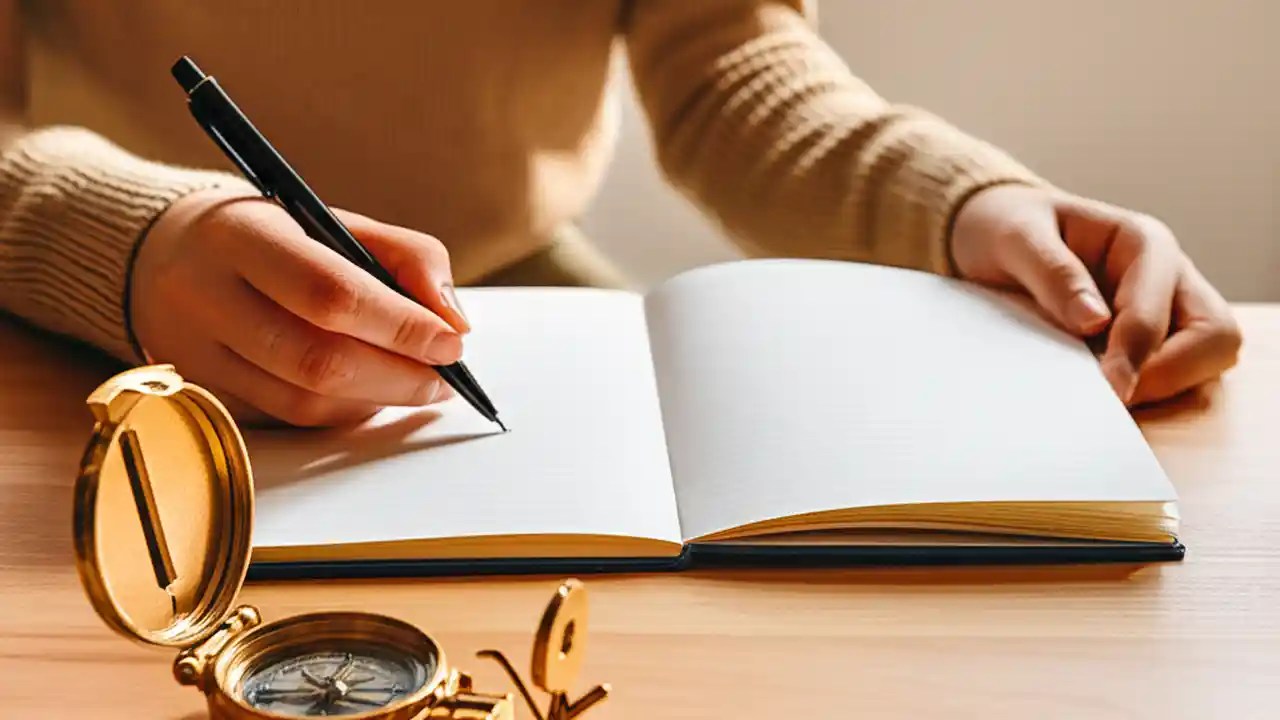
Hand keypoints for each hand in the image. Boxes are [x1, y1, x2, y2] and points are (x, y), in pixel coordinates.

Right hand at [130, 188, 469, 426]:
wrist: (163, 253)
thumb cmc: (270, 236)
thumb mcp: (334, 220)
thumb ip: (407, 257)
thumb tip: (454, 320)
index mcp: (243, 234)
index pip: (330, 292)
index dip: (400, 325)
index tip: (451, 341)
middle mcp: (206, 295)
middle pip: (317, 359)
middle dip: (398, 374)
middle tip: (444, 377)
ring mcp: (195, 352)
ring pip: (303, 400)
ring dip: (377, 399)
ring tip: (419, 386)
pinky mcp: (202, 392)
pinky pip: (287, 418)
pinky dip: (344, 411)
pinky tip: (371, 393)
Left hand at [950, 184, 1240, 406]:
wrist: (994, 231)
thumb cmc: (1009, 226)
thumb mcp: (1017, 238)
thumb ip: (1053, 273)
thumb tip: (1095, 322)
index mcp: (1143, 243)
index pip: (1160, 308)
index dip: (1138, 353)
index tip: (1111, 389)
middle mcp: (1167, 277)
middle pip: (1215, 336)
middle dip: (1170, 376)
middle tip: (1113, 402)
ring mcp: (1166, 310)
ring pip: (1206, 361)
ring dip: (1164, 388)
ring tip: (1103, 400)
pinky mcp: (1152, 340)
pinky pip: (1174, 376)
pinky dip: (1148, 393)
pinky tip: (1101, 397)